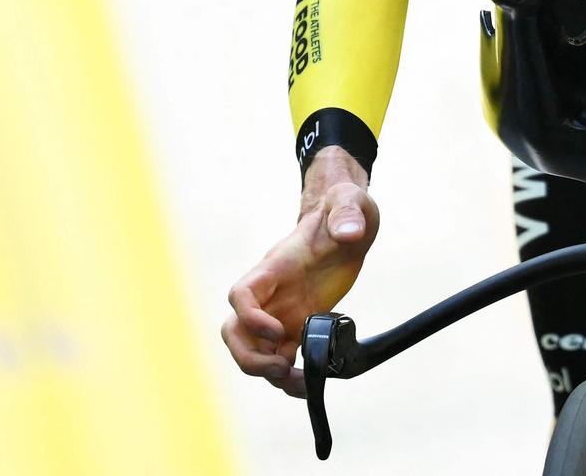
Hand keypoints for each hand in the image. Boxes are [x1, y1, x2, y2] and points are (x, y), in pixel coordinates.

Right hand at [223, 149, 377, 394]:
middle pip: (235, 331)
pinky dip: (290, 377)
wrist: (349, 223)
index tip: (279, 332)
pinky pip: (281, 357)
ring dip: (267, 373)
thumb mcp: (350, 203)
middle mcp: (272, 293)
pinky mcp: (298, 324)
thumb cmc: (344, 209)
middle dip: (250, 357)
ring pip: (253, 351)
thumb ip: (347, 213)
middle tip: (283, 367)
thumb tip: (350, 231)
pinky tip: (311, 383)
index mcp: (276, 267)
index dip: (251, 318)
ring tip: (302, 382)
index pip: (242, 295)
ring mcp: (282, 311)